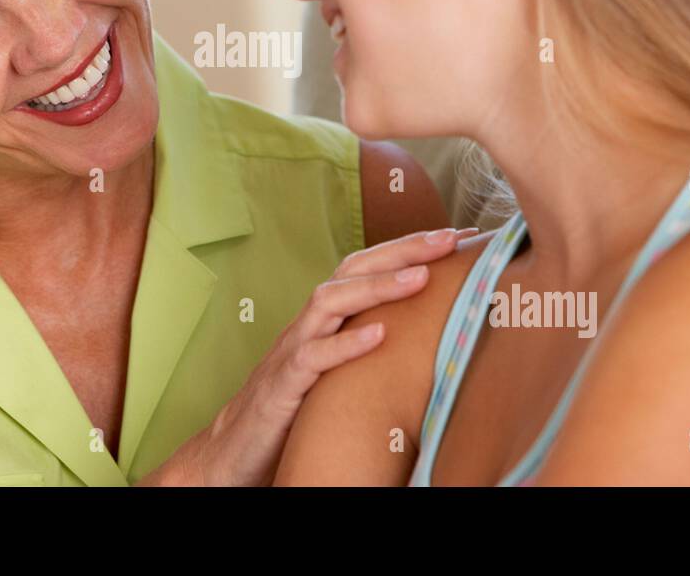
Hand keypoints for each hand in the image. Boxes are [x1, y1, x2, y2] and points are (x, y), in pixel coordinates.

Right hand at [140, 226, 477, 485]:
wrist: (233, 451)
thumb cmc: (294, 409)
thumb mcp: (337, 371)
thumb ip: (367, 346)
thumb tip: (428, 334)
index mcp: (325, 320)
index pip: (367, 269)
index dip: (408, 248)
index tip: (456, 236)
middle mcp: (308, 325)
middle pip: (352, 270)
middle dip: (402, 249)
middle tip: (449, 238)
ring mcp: (291, 352)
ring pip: (330, 302)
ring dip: (377, 286)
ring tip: (421, 277)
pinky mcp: (281, 387)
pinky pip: (311, 358)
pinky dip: (344, 344)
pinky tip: (378, 335)